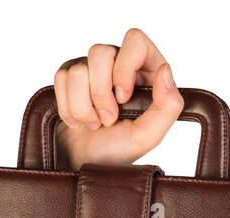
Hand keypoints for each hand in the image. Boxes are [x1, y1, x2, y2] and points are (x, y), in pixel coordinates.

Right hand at [52, 27, 182, 170]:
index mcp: (145, 72)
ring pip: (78, 68)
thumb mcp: (149, 135)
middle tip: (108, 120)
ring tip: (95, 124)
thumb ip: (168, 106)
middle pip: (100, 51)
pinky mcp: (69, 76)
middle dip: (100, 93)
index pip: (135, 41)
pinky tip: (80, 121)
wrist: (86, 163)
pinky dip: (69, 107)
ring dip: (84, 106)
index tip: (122, 97)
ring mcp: (92, 68)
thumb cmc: (118, 150)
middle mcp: (118, 64)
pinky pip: (61, 77)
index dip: (125, 66)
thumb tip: (165, 70)